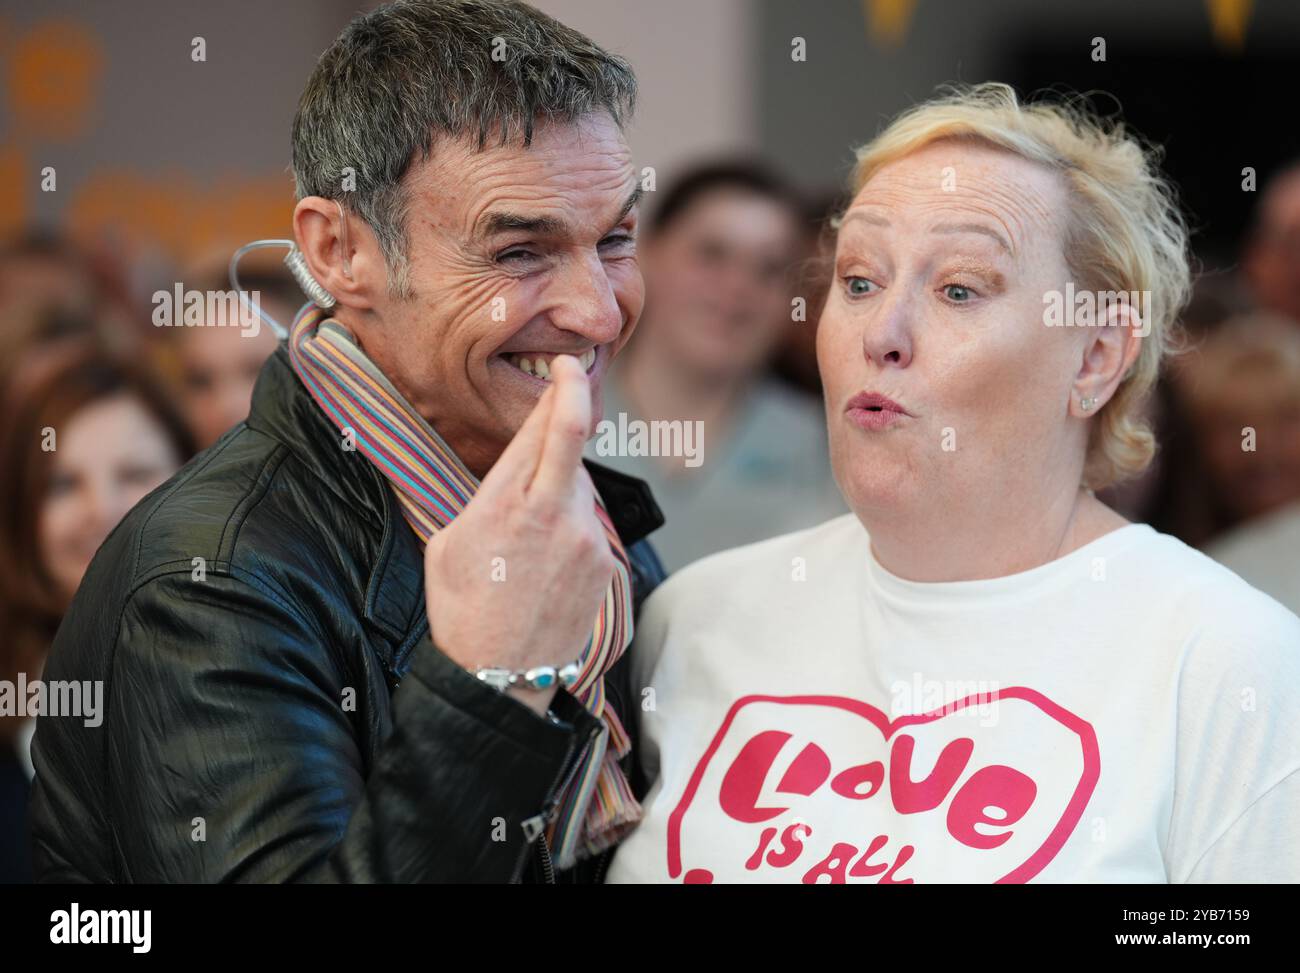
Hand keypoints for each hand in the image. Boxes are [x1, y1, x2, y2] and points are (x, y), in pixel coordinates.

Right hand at [423, 355, 615, 714]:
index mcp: (505, 503)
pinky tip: (547, 555)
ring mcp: (584, 538)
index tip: (567, 366)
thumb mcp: (449, 542)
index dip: (562, 388)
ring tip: (530, 529)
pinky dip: (571, 522)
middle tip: (567, 386)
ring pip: (580, 484)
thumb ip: (487, 495)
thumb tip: (513, 469)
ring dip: (561, 484)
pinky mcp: (603, 563)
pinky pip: (589, 522)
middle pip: (574, 439)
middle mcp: (552, 513)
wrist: (499, 676)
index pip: (546, 426)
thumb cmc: (461, 609)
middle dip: (571, 407)